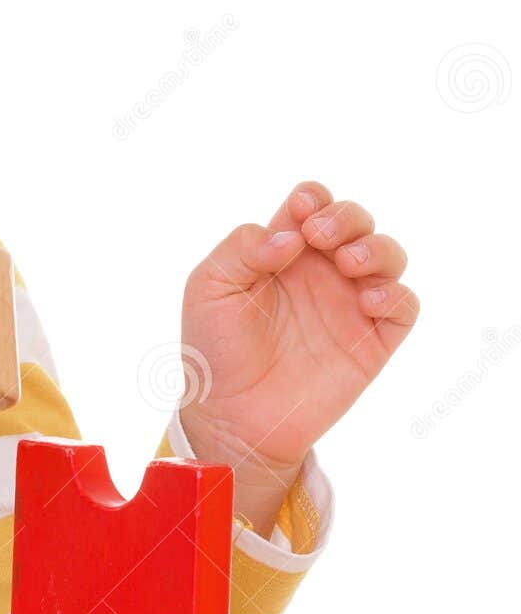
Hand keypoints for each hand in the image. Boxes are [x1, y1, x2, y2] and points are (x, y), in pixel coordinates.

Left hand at [178, 181, 418, 524]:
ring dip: (375, 247)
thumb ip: (241, 248)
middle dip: (346, 216)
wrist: (233, 414)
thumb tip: (291, 234)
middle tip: (320, 237)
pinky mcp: (372, 341)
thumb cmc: (215, 349)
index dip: (313, 198)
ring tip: (347, 264)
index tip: (300, 213)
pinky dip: (395, 294)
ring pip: (387, 254)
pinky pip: (404, 306)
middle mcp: (320, 272)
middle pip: (355, 220)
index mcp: (282, 252)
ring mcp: (348, 304)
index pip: (312, 205)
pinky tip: (367, 301)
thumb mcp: (209, 288)